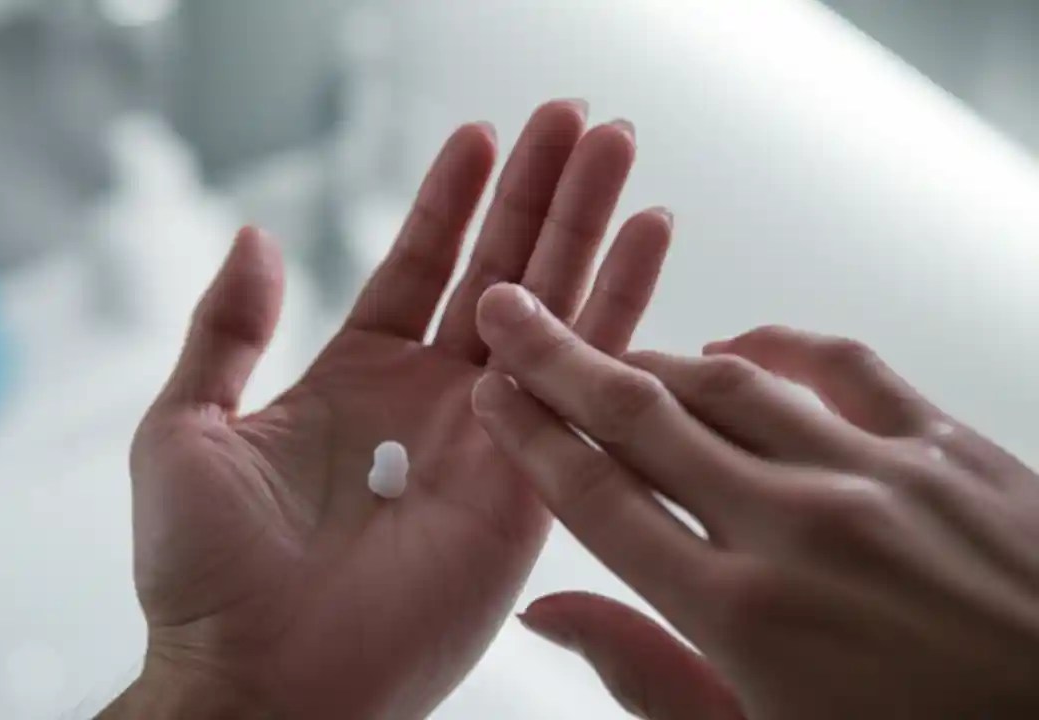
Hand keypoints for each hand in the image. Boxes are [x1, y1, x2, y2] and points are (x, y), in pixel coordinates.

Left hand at [105, 100, 673, 718]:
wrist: (254, 677)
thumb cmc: (204, 572)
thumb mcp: (187, 427)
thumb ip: (227, 329)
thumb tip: (256, 234)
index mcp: (355, 376)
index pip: (418, 264)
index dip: (450, 198)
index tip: (482, 133)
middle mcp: (431, 399)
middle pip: (499, 270)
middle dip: (539, 192)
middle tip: (575, 116)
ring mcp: (487, 438)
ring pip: (551, 308)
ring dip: (587, 226)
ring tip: (617, 146)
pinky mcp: (530, 485)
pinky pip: (584, 383)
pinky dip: (622, 308)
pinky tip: (649, 240)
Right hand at [472, 288, 1038, 718]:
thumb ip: (646, 677)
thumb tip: (552, 613)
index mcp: (743, 616)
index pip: (599, 498)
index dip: (532, 438)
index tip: (492, 396)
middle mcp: (800, 529)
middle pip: (643, 417)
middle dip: (560, 360)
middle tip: (511, 315)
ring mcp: (880, 476)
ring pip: (730, 382)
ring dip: (653, 355)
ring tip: (603, 345)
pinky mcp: (951, 449)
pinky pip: (845, 365)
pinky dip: (779, 345)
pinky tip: (739, 348)